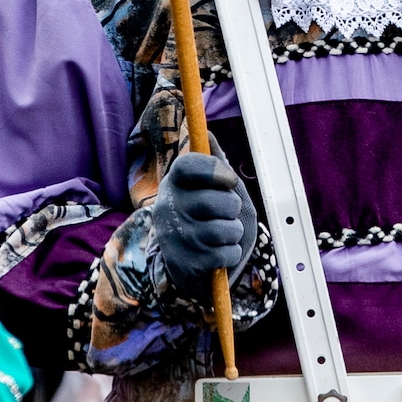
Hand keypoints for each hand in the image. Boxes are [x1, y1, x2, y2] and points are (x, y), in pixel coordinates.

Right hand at [150, 151, 256, 299]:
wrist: (185, 266)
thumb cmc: (203, 219)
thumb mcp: (207, 189)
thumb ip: (212, 164)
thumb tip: (208, 134)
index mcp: (173, 183)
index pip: (188, 166)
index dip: (216, 170)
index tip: (230, 181)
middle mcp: (168, 207)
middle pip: (219, 201)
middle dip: (233, 209)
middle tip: (226, 214)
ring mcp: (175, 236)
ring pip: (226, 229)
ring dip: (234, 233)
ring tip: (221, 235)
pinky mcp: (185, 263)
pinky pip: (227, 253)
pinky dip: (231, 254)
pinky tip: (218, 253)